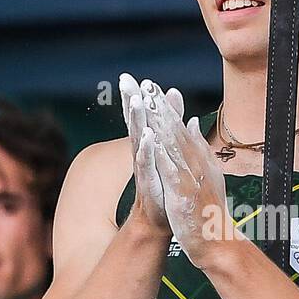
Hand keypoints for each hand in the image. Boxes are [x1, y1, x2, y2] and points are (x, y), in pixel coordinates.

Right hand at [118, 72, 178, 231]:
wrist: (160, 220)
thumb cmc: (164, 185)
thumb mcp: (169, 149)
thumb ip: (171, 122)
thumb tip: (173, 95)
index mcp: (149, 145)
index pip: (143, 118)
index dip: (139, 98)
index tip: (135, 78)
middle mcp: (143, 154)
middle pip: (135, 123)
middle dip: (131, 101)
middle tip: (125, 80)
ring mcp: (145, 168)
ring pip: (138, 140)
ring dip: (137, 121)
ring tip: (136, 101)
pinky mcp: (149, 183)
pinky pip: (146, 164)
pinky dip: (147, 150)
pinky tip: (147, 136)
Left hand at [140, 79, 232, 266]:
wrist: (217, 241)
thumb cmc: (207, 211)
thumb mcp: (204, 173)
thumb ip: (198, 148)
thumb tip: (190, 123)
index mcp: (195, 158)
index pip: (176, 127)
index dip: (163, 105)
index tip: (149, 85)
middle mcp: (193, 162)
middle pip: (172, 129)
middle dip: (156, 104)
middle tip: (141, 81)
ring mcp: (189, 175)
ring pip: (171, 143)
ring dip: (157, 121)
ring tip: (145, 100)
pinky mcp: (182, 192)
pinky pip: (168, 169)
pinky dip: (159, 153)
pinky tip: (149, 138)